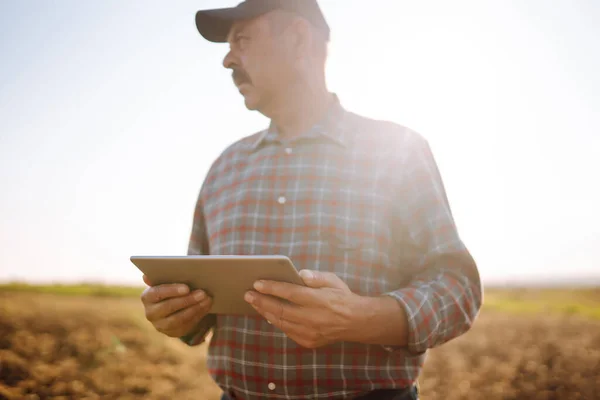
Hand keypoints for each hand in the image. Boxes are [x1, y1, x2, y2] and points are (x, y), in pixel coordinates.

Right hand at [140, 275, 212, 337]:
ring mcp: (160, 325)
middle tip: (202, 293)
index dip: (172, 290)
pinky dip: (198, 315)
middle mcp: (151, 313)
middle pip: (169, 307)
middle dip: (187, 300)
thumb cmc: (170, 289)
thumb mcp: (166, 282)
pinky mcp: (172, 333)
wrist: (171, 308)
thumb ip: (161, 277)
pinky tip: (206, 306)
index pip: (157, 293)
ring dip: (195, 308)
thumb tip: (146, 276)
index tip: (187, 288)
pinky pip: (186, 325)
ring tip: (207, 299)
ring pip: (178, 318)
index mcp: (147, 297)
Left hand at [244, 270, 363, 348]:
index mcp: (318, 300)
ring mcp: (310, 332)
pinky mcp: (308, 341)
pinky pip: (287, 331)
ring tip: (254, 303)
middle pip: (281, 309)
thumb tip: (300, 273)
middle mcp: (312, 318)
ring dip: (265, 312)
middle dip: (262, 301)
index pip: (290, 293)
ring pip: (281, 322)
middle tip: (248, 294)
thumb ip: (315, 277)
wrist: (356, 322)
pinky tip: (268, 314)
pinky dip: (276, 322)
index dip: (272, 288)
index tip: (257, 283)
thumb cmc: (342, 297)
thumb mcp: (333, 280)